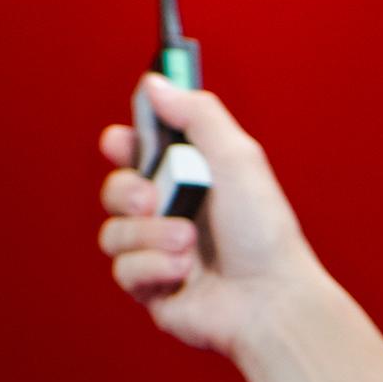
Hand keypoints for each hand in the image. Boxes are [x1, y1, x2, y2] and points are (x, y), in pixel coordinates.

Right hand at [96, 74, 327, 357]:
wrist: (270, 298)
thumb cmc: (263, 231)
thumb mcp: (236, 157)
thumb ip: (196, 115)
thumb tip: (154, 84)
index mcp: (190, 179)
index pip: (139, 153)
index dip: (122, 143)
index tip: (119, 140)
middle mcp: (170, 214)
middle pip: (114, 190)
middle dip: (126, 190)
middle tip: (153, 197)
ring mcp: (157, 253)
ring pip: (112, 234)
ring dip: (148, 234)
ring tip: (187, 242)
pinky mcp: (151, 290)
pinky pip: (123, 271)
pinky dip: (153, 267)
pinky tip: (185, 273)